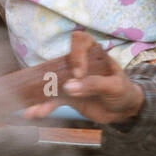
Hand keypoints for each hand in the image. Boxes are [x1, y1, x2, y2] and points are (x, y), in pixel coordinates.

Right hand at [22, 31, 143, 123]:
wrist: (124, 110)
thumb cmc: (123, 91)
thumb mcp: (114, 87)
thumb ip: (94, 84)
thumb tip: (69, 87)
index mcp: (94, 54)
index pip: (80, 42)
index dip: (76, 54)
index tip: (79, 74)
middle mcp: (80, 63)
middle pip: (59, 62)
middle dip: (47, 74)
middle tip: (46, 88)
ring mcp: (72, 80)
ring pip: (52, 84)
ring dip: (41, 96)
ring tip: (32, 108)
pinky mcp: (68, 96)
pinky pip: (53, 100)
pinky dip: (44, 107)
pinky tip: (34, 113)